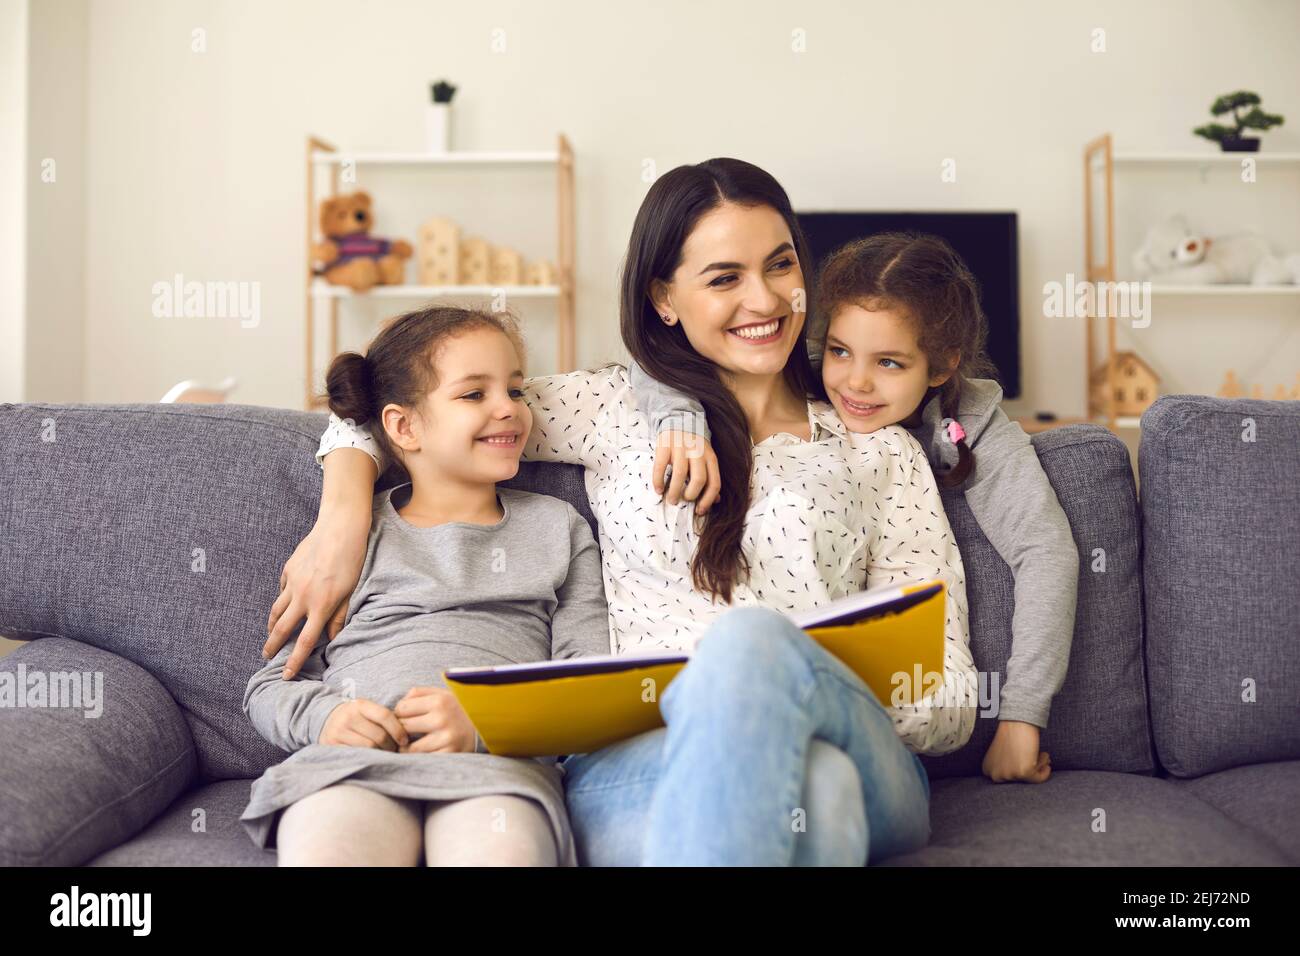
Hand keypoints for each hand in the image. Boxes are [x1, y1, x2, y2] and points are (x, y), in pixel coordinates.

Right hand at [264, 517, 368, 678]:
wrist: (340, 529)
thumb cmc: (352, 560)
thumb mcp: (351, 592)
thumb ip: (340, 617)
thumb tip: (333, 640)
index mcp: (321, 606)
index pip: (304, 642)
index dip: (294, 662)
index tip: (286, 675)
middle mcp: (303, 597)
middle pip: (282, 629)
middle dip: (272, 646)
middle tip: (267, 657)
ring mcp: (293, 582)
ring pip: (276, 610)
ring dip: (273, 625)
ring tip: (271, 634)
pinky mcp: (289, 569)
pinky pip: (282, 589)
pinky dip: (282, 598)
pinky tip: (284, 602)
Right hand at [319, 698, 408, 749]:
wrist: (324, 719)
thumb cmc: (355, 717)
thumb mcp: (366, 709)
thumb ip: (384, 715)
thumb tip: (411, 725)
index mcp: (360, 705)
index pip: (385, 716)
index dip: (398, 730)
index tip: (405, 740)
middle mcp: (348, 716)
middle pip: (379, 735)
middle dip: (391, 745)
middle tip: (396, 750)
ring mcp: (339, 731)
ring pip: (369, 747)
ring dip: (381, 753)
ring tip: (385, 754)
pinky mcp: (332, 745)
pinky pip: (357, 754)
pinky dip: (368, 758)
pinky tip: (373, 758)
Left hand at [394, 686, 477, 753]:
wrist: (487, 726)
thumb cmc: (458, 708)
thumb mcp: (443, 694)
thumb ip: (419, 693)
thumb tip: (397, 705)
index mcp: (439, 701)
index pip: (401, 708)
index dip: (399, 713)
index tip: (405, 716)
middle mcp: (442, 719)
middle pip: (403, 727)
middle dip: (402, 730)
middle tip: (406, 731)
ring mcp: (446, 738)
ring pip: (410, 748)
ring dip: (408, 747)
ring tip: (411, 743)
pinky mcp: (450, 754)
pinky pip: (424, 759)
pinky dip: (420, 758)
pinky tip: (424, 752)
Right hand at [652, 430, 720, 512]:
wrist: (680, 420)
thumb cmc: (694, 446)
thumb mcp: (707, 459)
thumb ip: (711, 477)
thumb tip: (716, 500)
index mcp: (710, 458)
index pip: (714, 483)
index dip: (708, 500)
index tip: (699, 510)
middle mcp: (698, 452)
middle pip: (699, 479)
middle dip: (691, 495)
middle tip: (683, 501)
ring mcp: (681, 448)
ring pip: (680, 474)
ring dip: (675, 491)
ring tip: (671, 500)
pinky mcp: (665, 445)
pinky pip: (661, 467)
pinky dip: (658, 481)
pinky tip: (658, 489)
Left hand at [981, 720, 1050, 782]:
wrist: (1017, 721)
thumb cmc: (1011, 733)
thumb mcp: (1002, 754)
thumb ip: (1007, 767)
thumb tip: (1022, 777)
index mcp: (987, 769)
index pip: (1008, 779)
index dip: (1020, 769)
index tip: (1028, 760)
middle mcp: (995, 775)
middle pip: (1020, 781)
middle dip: (1031, 769)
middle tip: (1039, 757)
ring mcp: (1008, 775)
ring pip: (1030, 779)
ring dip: (1038, 765)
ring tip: (1040, 753)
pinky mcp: (1022, 773)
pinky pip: (1039, 778)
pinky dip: (1045, 769)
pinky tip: (1044, 755)